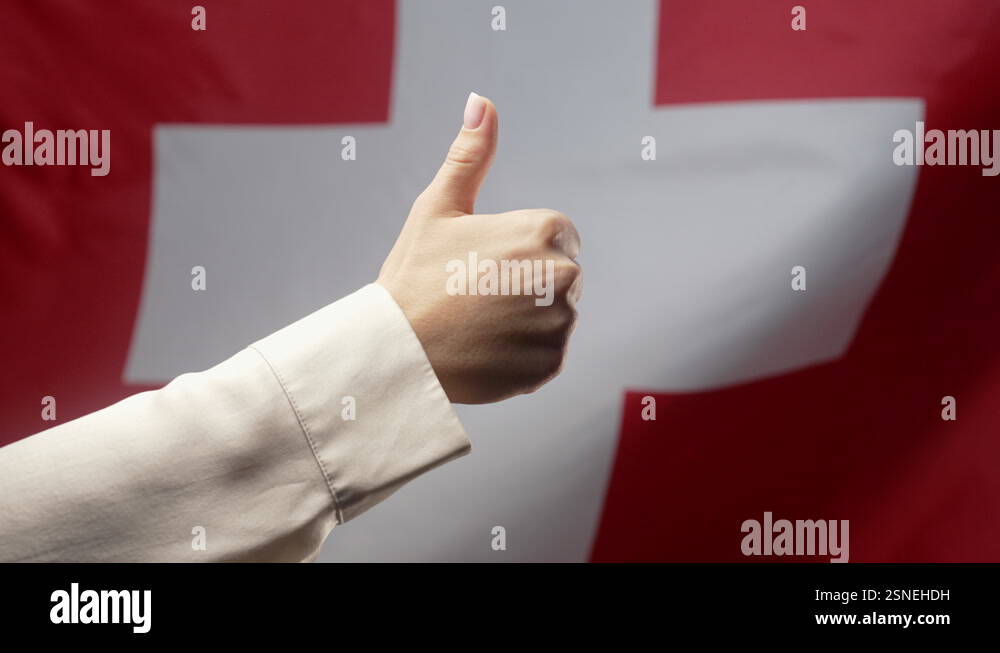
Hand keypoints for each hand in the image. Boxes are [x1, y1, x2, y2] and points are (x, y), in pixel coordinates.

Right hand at [377, 93, 581, 403]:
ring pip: (554, 317)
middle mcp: (564, 275)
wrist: (395, 349)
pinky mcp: (551, 365)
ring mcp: (560, 325)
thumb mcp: (438, 207)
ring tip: (478, 326)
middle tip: (475, 297)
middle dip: (527, 285)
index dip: (518, 249)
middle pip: (560, 276)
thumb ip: (470, 155)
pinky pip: (547, 355)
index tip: (482, 265)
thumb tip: (482, 101)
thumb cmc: (413, 274)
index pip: (557, 236)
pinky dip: (522, 357)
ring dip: (525, 322)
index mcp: (545, 229)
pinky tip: (486, 351)